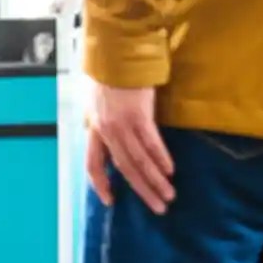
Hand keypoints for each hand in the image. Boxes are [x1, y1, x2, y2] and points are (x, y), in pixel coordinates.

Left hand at [87, 84, 174, 213]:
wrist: (117, 54)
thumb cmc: (110, 77)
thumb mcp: (97, 104)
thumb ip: (103, 123)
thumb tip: (112, 141)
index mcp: (94, 130)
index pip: (93, 165)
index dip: (100, 185)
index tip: (110, 201)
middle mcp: (106, 131)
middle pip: (123, 168)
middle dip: (141, 190)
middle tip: (157, 207)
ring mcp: (122, 124)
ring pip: (138, 160)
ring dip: (155, 180)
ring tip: (168, 195)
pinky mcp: (139, 115)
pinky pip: (151, 143)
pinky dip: (161, 158)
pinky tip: (169, 171)